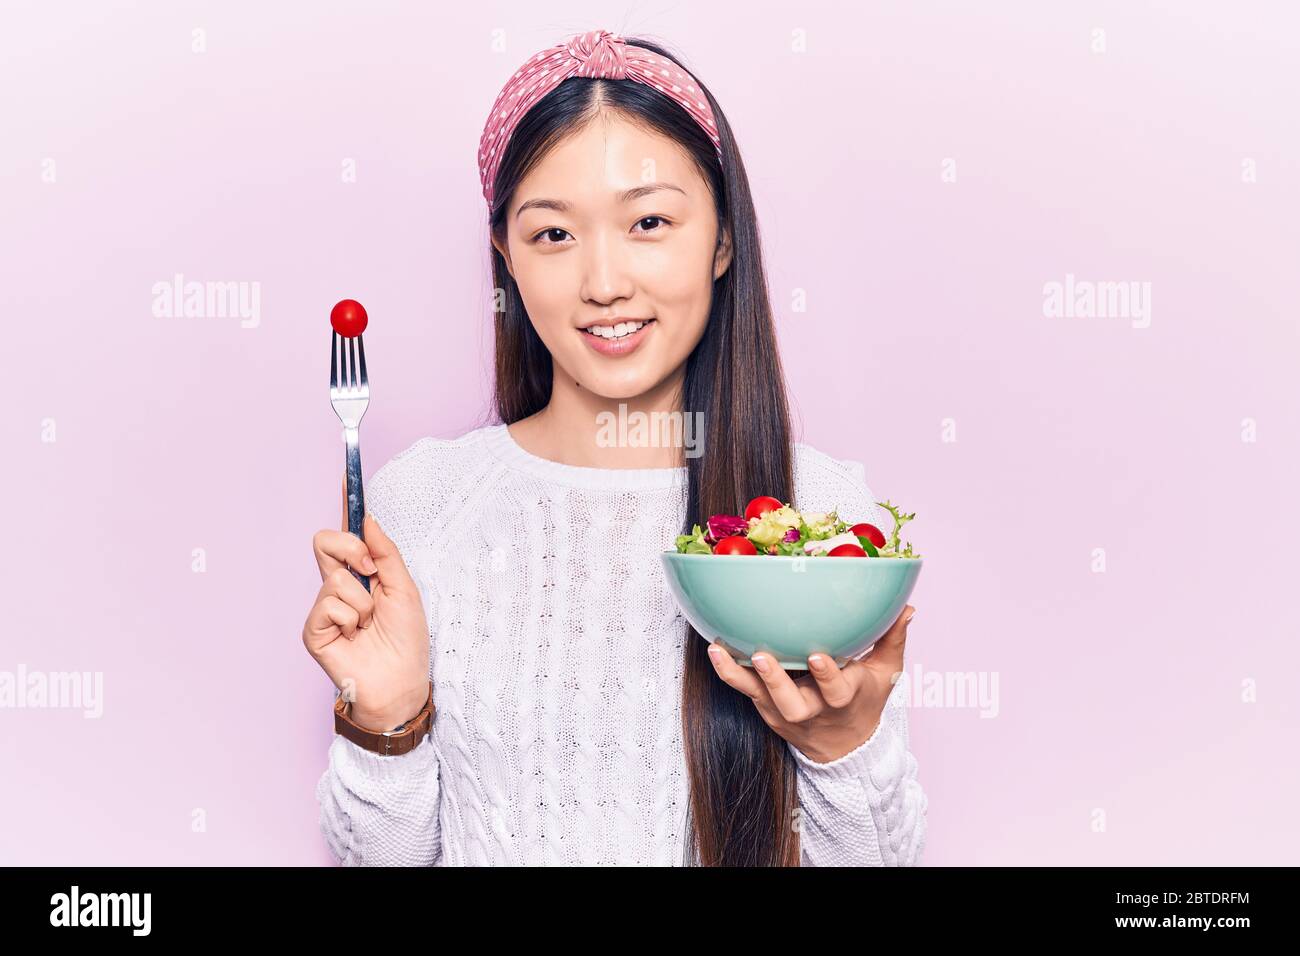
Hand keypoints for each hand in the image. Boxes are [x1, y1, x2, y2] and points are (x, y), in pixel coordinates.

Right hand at [301, 473, 430, 731]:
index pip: (345, 534)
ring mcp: (323, 608)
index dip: (344, 505)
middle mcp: (337, 587)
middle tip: (372, 572)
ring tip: (370, 624)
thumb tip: (367, 519)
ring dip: (364, 601)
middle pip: (324, 541)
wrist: (403, 682)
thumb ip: (385, 553)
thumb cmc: (407, 641)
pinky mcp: (314, 630)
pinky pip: (328, 604)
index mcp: (360, 575)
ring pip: (335, 578)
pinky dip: (351, 617)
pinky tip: (356, 636)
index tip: (347, 475)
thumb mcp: (404, 589)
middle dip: (351, 550)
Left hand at [707, 604, 914, 763]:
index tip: (818, 655)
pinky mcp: (765, 709)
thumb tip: (908, 607)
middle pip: (791, 702)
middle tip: (763, 656)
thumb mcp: (885, 674)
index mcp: (843, 698)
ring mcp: (784, 711)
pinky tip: (715, 648)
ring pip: (760, 697)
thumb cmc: (865, 700)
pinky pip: (744, 690)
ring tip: (721, 650)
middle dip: (777, 681)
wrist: (843, 747)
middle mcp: (811, 709)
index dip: (826, 676)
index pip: (836, 690)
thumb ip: (893, 639)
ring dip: (741, 674)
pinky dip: (728, 671)